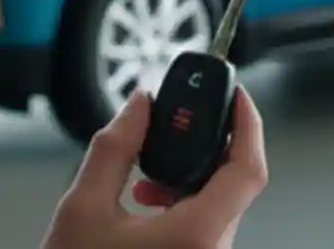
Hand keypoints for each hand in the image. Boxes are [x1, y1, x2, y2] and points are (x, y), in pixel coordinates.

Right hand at [40, 86, 267, 248]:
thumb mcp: (83, 207)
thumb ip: (115, 148)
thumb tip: (139, 107)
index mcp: (195, 237)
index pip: (248, 172)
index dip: (249, 126)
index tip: (238, 98)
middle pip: (234, 186)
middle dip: (208, 148)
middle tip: (184, 121)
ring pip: (219, 207)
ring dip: (190, 178)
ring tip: (146, 173)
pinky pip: (204, 228)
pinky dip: (184, 203)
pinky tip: (146, 199)